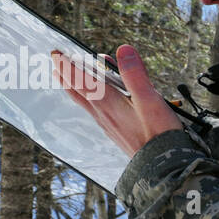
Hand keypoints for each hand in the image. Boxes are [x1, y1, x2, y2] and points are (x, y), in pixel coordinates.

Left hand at [52, 44, 182, 157]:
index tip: (57, 53)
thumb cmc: (158, 135)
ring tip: (66, 80)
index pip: (82, 79)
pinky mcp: (116, 133)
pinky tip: (93, 105)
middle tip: (56, 63)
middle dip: (66, 75)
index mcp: (109, 103)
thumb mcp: (150, 101)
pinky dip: (87, 101)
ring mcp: (108, 125)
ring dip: (74, 88)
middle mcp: (104, 114)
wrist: (162, 168)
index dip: (69, 65)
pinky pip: (94, 112)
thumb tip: (123, 50)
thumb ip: (135, 74)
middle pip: (78, 91)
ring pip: (84, 102)